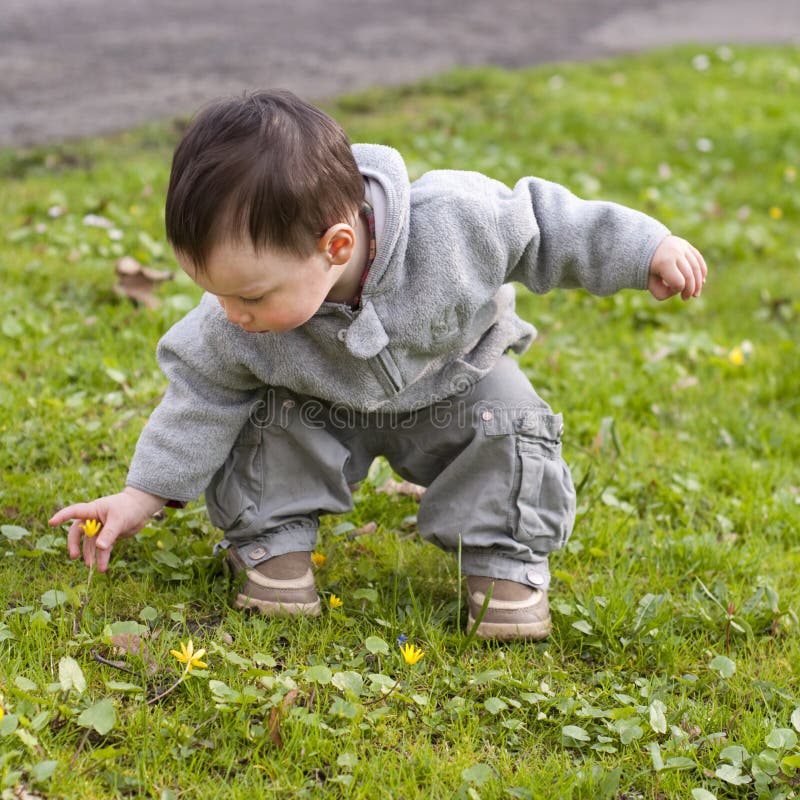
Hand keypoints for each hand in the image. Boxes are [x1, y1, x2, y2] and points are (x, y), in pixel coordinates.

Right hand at [49, 487, 165, 571]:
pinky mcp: (107, 537)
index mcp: (92, 509)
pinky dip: (102, 557)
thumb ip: (109, 533)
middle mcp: (92, 519)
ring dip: (91, 555)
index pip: (74, 512)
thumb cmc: (128, 508)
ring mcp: (99, 529)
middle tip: (75, 556)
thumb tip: (99, 547)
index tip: (51, 523)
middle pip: (78, 533)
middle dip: (75, 545)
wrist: (141, 509)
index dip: (62, 516)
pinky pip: (102, 548)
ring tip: (92, 567)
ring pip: (90, 544)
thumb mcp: (119, 519)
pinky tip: (102, 567)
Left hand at [648, 235, 706, 300]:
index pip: (679, 282)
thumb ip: (662, 293)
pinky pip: (698, 259)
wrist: (642, 246)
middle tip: (686, 298)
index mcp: (664, 262)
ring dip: (698, 283)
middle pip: (689, 275)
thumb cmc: (646, 269)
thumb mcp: (649, 284)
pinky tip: (701, 282)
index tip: (671, 291)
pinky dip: (702, 271)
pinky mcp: (686, 245)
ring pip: (696, 267)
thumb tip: (680, 290)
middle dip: (690, 290)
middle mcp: (675, 252)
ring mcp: (682, 247)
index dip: (677, 290)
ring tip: (695, 294)